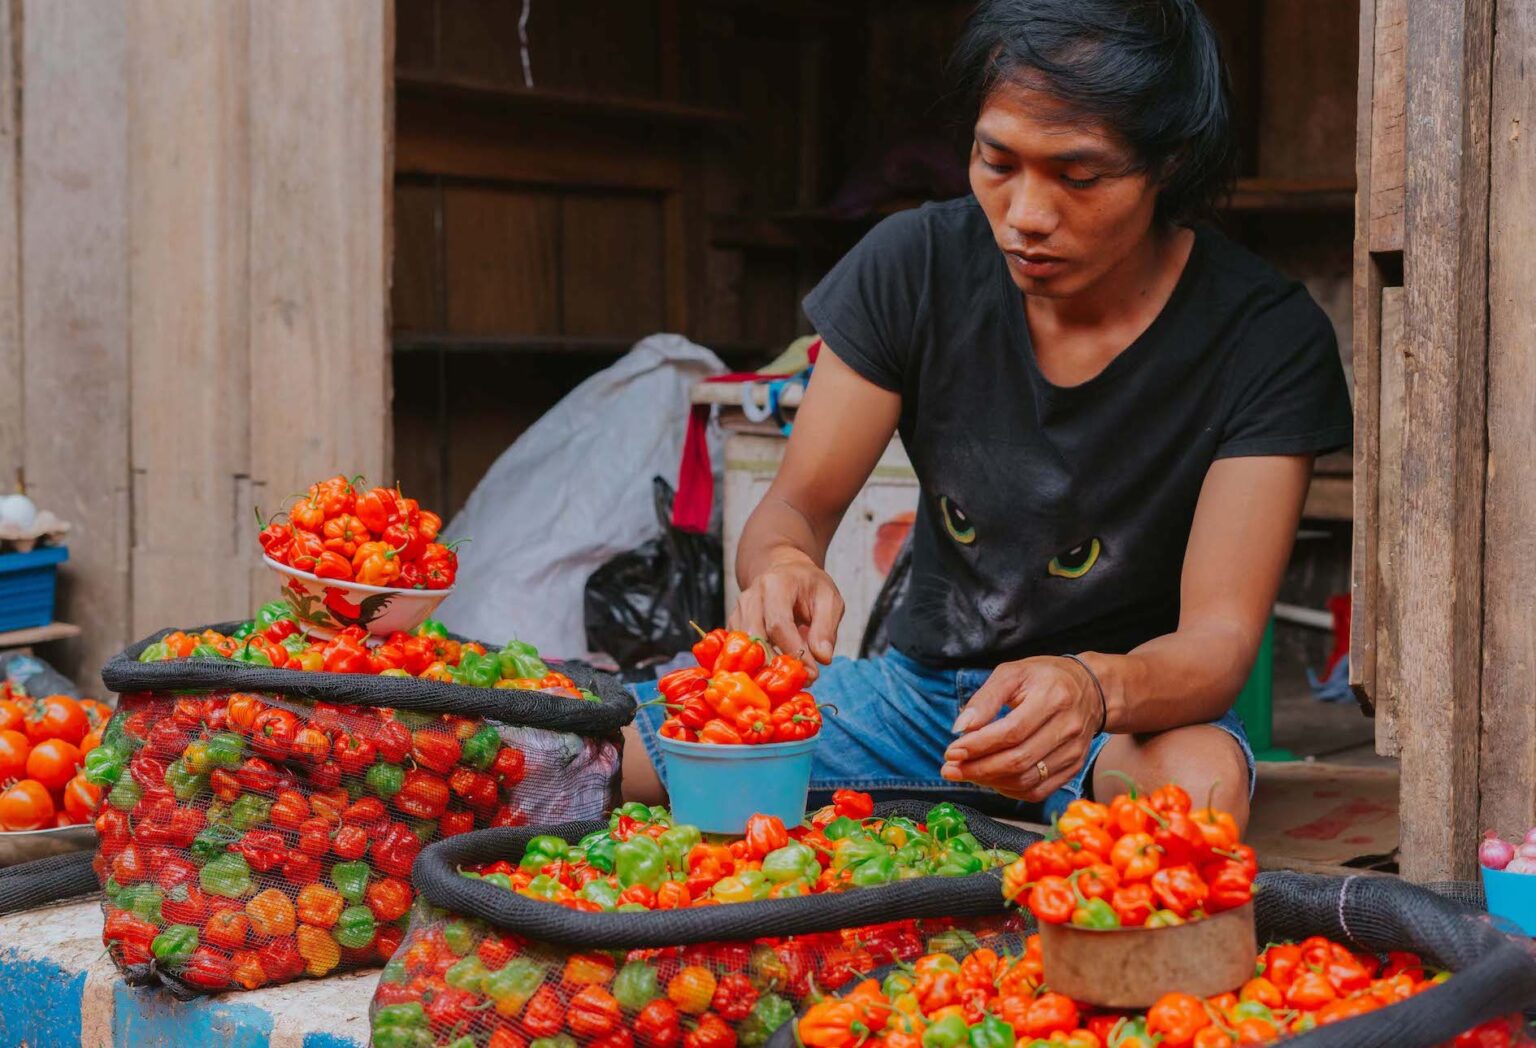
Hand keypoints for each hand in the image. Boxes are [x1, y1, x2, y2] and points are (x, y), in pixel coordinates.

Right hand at [728, 556, 843, 677]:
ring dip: (764, 668)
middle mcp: (751, 596)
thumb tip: (822, 658)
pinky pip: (738, 650)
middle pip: (756, 638)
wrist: (786, 572)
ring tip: (787, 679)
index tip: (811, 673)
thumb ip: (826, 629)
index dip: (794, 652)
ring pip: (744, 647)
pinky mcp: (733, 625)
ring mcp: (738, 610)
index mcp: (776, 584)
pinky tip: (772, 673)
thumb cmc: (809, 587)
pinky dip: (754, 665)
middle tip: (799, 680)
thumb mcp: (829, 600)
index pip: (779, 624)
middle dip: (777, 664)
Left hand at [940, 656, 1100, 801]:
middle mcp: (1068, 727)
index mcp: (1052, 698)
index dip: (978, 745)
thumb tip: (960, 729)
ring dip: (990, 781)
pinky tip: (991, 779)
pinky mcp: (1074, 767)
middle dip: (978, 768)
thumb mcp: (1012, 673)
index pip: (1011, 731)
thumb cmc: (1044, 678)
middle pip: (1018, 760)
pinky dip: (1010, 789)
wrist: (1090, 689)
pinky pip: (1038, 790)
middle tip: (949, 769)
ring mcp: (1074, 751)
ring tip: (965, 773)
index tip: (951, 751)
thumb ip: (985, 699)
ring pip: (1027, 779)